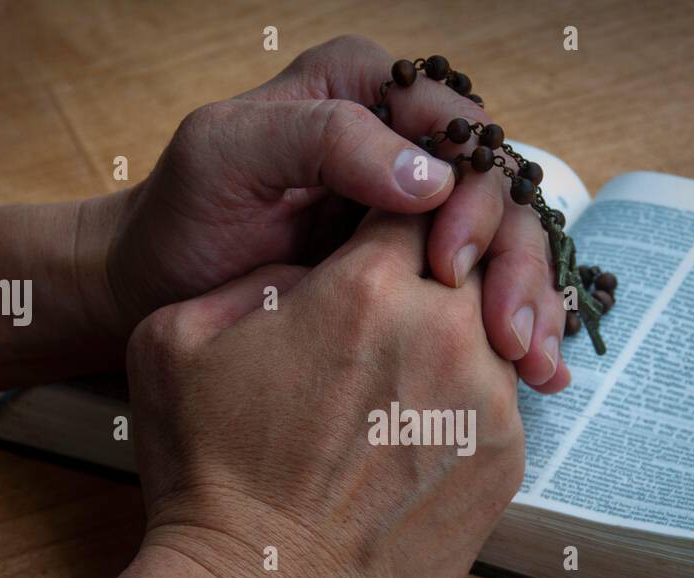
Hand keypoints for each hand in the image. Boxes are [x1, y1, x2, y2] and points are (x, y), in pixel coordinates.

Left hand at [98, 34, 570, 393]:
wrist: (158, 288)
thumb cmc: (181, 215)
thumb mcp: (229, 156)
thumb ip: (324, 140)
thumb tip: (432, 177)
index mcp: (365, 89)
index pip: (457, 127)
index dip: (472, 194)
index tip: (449, 268)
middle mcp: (404, 141)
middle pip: (497, 189)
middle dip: (515, 261)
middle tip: (510, 334)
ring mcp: (417, 208)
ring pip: (506, 240)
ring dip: (530, 300)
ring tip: (535, 365)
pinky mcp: (416, 265)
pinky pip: (483, 286)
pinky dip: (511, 326)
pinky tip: (533, 372)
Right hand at [125, 211, 525, 577]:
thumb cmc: (210, 477)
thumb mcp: (175, 340)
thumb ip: (253, 276)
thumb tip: (314, 276)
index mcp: (367, 288)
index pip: (412, 206)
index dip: (396, 212)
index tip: (385, 234)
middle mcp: (445, 333)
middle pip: (468, 263)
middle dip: (438, 270)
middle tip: (397, 304)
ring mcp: (488, 403)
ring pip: (493, 332)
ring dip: (456, 338)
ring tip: (404, 376)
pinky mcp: (508, 464)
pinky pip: (502, 402)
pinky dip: (469, 403)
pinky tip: (418, 434)